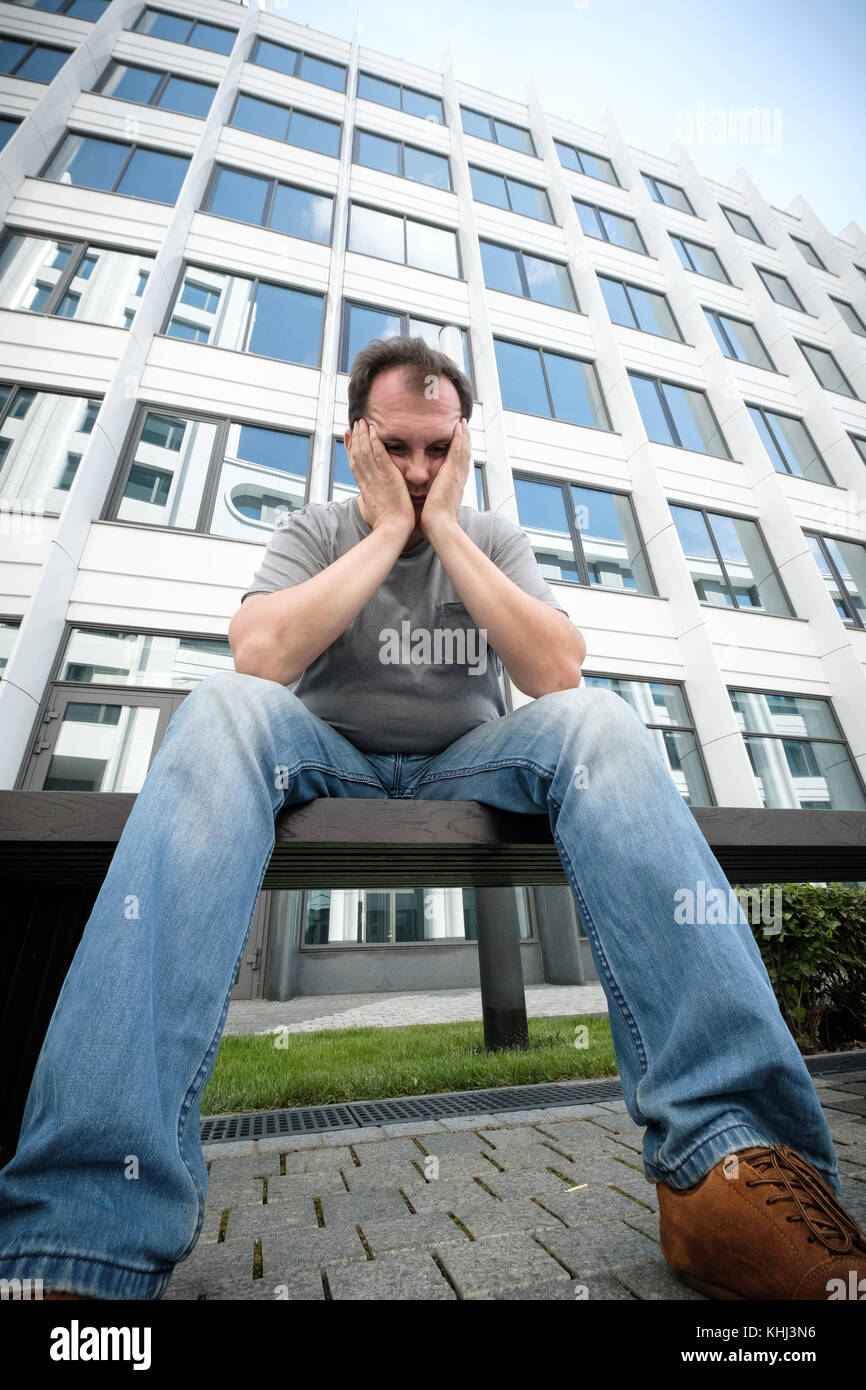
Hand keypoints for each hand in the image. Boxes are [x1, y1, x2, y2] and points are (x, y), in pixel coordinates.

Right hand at [347, 419, 414, 539]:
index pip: (354, 463)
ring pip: (365, 451)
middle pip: (357, 453)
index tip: (348, 437)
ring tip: (363, 421)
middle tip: (355, 423)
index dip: (349, 448)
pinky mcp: (388, 476)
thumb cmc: (384, 524)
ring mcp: (376, 477)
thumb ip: (366, 501)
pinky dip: (375, 441)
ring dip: (363, 434)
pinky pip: (379, 455)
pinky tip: (374, 430)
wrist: (392, 530)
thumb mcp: (369, 511)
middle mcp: (367, 480)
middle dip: (355, 437)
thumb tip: (363, 500)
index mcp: (363, 487)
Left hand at [419, 419, 470, 537]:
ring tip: (462, 422)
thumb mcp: (432, 507)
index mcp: (453, 487)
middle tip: (464, 427)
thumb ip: (429, 500)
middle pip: (464, 455)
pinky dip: (460, 437)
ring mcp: (457, 474)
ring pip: (463, 449)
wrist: (440, 526)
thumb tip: (420, 501)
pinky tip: (459, 426)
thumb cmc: (434, 522)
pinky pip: (458, 450)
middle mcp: (458, 479)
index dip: (460, 454)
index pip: (458, 466)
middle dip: (464, 441)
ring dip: (463, 435)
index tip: (459, 444)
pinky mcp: (453, 472)